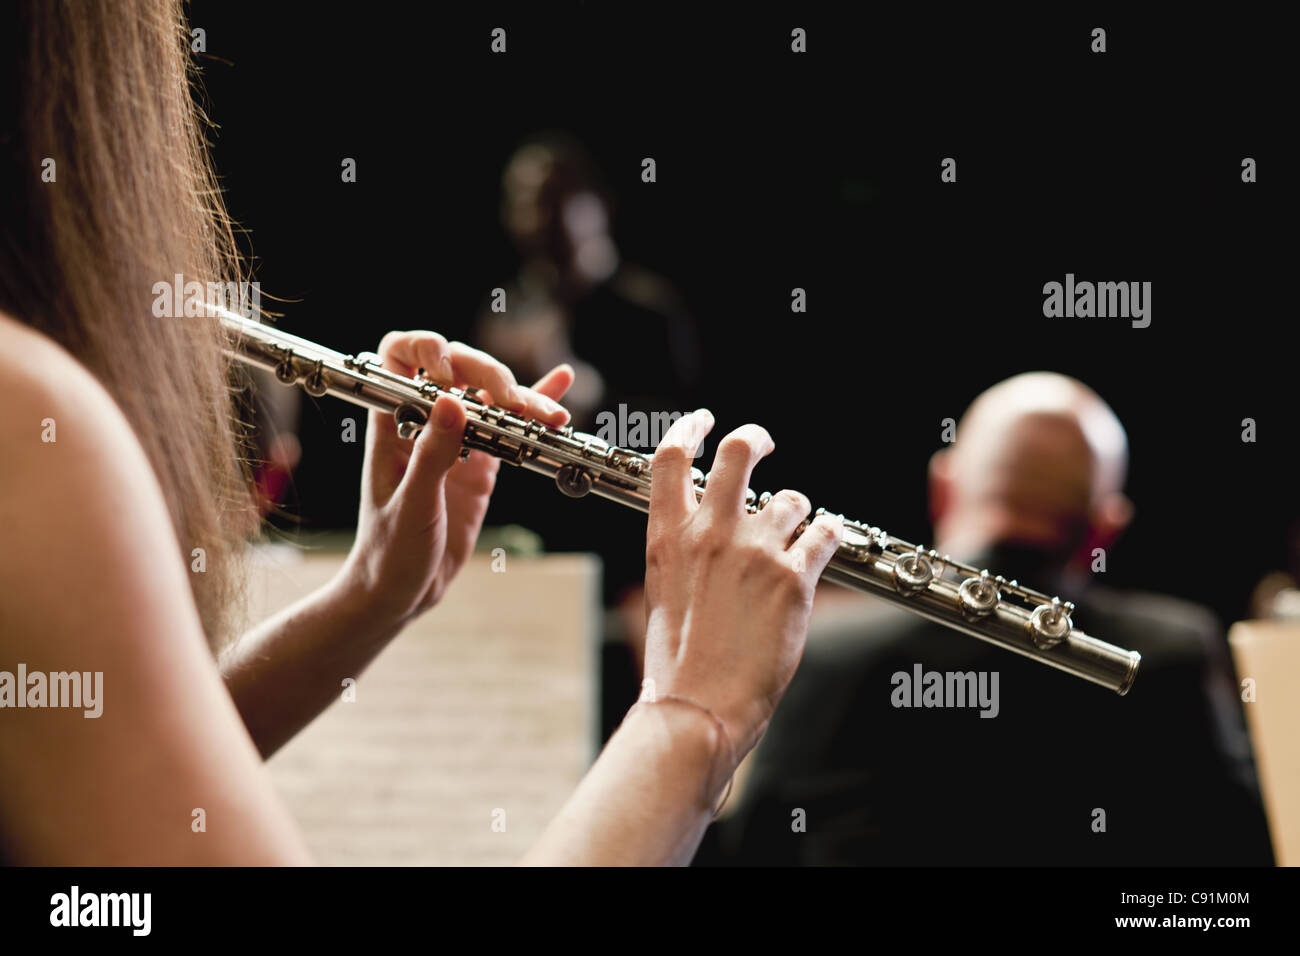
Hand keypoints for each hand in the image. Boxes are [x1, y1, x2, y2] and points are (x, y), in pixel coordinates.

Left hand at [336, 330, 574, 631]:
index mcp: (392, 425)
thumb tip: (452, 400)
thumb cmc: (389, 553)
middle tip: (513, 403)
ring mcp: (456, 442)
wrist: (400, 593)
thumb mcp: (411, 506)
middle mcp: (424, 424)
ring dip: (522, 398)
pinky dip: (534, 406)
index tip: (451, 376)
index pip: (399, 359)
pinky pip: (509, 428)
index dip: (424, 351)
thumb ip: (431, 454)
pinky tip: (560, 385)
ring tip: (552, 416)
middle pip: (458, 371)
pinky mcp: (480, 464)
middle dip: (489, 376)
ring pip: (489, 397)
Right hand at [641, 410, 843, 758]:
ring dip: (798, 512)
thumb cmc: (678, 659)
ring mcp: (754, 552)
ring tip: (795, 536)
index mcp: (669, 537)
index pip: (672, 458)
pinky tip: (826, 543)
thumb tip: (705, 530)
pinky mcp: (793, 578)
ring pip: (791, 499)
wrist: (699, 704)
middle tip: (764, 442)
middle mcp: (712, 534)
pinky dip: (828, 535)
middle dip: (756, 437)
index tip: (704, 420)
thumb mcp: (663, 590)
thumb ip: (683, 550)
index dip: (690, 428)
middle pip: (739, 451)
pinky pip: (824, 533)